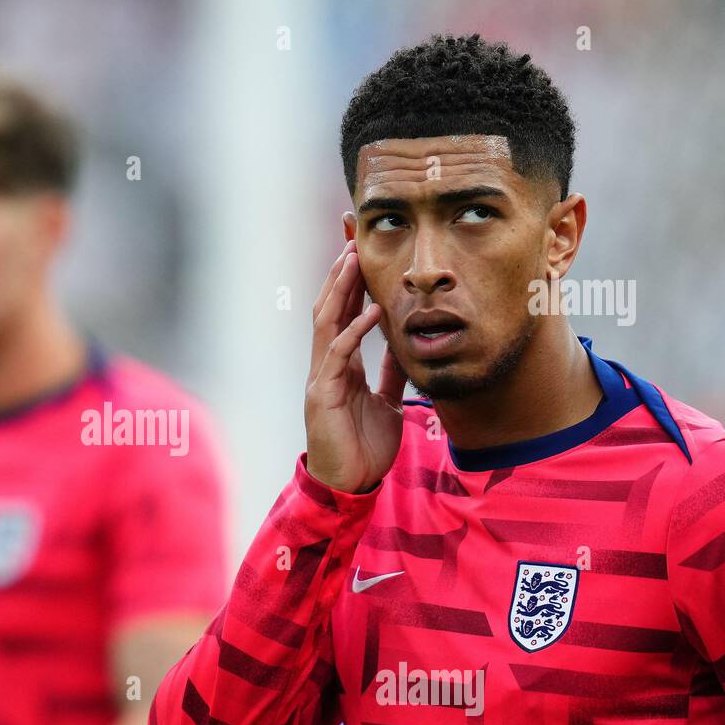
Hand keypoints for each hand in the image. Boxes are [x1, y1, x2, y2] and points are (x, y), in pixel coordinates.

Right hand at [304, 239, 407, 493]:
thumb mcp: (387, 403)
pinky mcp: (322, 395)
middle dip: (340, 273)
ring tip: (354, 259)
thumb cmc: (364, 449)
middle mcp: (326, 366)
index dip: (351, 283)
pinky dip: (355, 330)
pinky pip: (339, 354)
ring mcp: (321, 378)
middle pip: (329, 308)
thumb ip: (390, 374)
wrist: (349, 487)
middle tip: (353, 238)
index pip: (343, 314)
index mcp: (340, 367)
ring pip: (326, 322)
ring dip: (341, 289)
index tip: (361, 251)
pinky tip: (373, 311)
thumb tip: (403, 345)